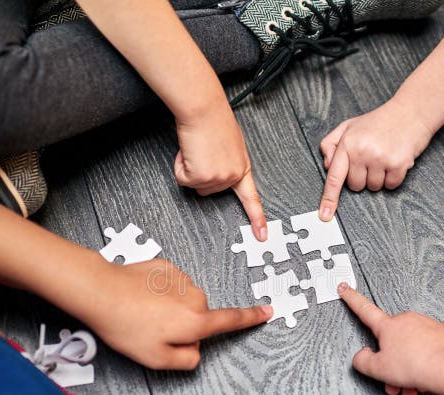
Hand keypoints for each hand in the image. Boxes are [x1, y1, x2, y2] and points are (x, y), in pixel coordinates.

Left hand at [82, 258, 272, 369]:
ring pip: (184, 301)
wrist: (101, 291)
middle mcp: (195, 297)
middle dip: (184, 326)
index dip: (251, 318)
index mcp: (197, 321)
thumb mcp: (157, 359)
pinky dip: (159, 294)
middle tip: (153, 333)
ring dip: (170, 310)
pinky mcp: (166, 267)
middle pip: (200, 317)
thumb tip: (196, 350)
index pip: (231, 321)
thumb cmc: (126, 326)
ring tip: (142, 314)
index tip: (267, 312)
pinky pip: (171, 286)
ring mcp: (181, 279)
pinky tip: (140, 299)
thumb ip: (186, 360)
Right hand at [174, 102, 267, 240]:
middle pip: (209, 191)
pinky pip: (183, 179)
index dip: (257, 219)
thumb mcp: (231, 146)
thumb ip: (228, 163)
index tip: (262, 235)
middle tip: (203, 151)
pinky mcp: (202, 176)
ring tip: (197, 149)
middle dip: (200, 173)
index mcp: (243, 168)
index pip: (252, 198)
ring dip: (190, 168)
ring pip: (196, 186)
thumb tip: (215, 170)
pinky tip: (189, 151)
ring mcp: (218, 178)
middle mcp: (233, 176)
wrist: (204, 110)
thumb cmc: (214, 121)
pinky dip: (181, 166)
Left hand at [318, 97, 432, 220]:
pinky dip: (393, 178)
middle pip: (355, 186)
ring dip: (379, 177)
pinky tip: (394, 161)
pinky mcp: (398, 164)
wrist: (411, 112)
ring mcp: (380, 158)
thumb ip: (331, 144)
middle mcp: (362, 151)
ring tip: (384, 157)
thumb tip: (327, 166)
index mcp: (348, 143)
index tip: (325, 214)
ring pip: (373, 187)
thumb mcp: (349, 126)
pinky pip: (391, 185)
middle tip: (371, 159)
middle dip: (362, 177)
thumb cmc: (379, 121)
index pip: (334, 176)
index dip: (329, 198)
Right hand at [337, 283, 443, 394]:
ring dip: (409, 368)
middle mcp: (406, 321)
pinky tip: (427, 377)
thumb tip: (362, 355)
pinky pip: (427, 348)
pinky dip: (424, 362)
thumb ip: (362, 361)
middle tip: (394, 381)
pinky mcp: (441, 334)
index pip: (364, 310)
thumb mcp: (377, 369)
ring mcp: (425, 325)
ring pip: (411, 348)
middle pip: (392, 342)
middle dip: (392, 362)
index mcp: (387, 326)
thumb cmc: (414, 366)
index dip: (352, 299)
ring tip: (412, 387)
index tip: (345, 288)